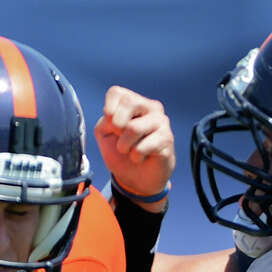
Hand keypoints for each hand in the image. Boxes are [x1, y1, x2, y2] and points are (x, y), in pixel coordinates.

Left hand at [94, 86, 173, 208]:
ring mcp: (161, 122)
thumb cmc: (121, 154)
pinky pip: (142, 146)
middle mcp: (150, 107)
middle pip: (128, 102)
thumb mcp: (104, 135)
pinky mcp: (167, 139)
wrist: (136, 178)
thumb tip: (115, 118)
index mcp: (133, 102)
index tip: (111, 126)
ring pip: (134, 127)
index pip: (116, 92)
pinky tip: (140, 157)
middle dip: (117, 126)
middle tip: (120, 138)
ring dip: (124, 146)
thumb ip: (105, 121)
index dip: (108, 111)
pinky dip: (135, 156)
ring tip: (129, 151)